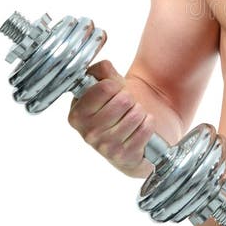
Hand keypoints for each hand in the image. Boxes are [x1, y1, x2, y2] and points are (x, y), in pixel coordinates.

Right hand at [68, 60, 154, 177]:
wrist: (133, 131)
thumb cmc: (117, 107)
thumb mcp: (107, 85)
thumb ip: (102, 71)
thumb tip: (104, 68)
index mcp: (77, 114)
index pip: (104, 88)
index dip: (116, 84)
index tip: (115, 91)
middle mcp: (88, 133)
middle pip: (124, 100)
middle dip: (130, 99)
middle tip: (126, 106)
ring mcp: (106, 147)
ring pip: (136, 114)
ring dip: (140, 111)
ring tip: (133, 116)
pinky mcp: (124, 156)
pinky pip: (146, 128)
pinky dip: (149, 123)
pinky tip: (140, 127)